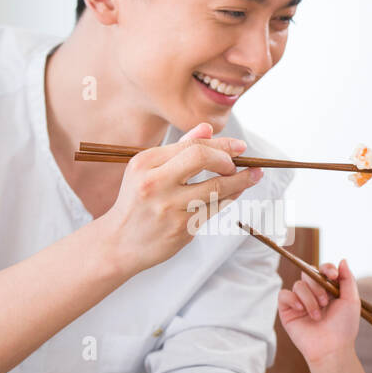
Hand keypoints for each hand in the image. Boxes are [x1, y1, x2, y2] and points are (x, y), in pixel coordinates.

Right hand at [97, 122, 262, 273]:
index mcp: (145, 163)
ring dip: (240, 181)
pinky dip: (228, 199)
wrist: (119, 243)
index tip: (240, 146)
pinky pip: (213, 209)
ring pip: (215, 188)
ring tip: (252, 176)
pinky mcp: (181, 229)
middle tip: (239, 164)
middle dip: (228, 159)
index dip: (221, 144)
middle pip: (202, 158)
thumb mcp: (147, 170)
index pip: (191, 144)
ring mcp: (168, 207)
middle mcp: (155, 183)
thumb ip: (177, 149)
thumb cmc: (137, 202)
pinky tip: (234, 193)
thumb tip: (207, 129)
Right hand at [277, 259, 361, 370]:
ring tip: (317, 315)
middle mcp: (313, 294)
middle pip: (308, 273)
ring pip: (298, 285)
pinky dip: (293, 299)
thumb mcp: (351, 300)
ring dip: (309, 298)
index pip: (323, 270)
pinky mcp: (288, 311)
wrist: (332, 349)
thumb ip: (348, 279)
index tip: (333, 275)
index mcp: (328, 290)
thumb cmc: (344, 328)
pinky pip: (284, 294)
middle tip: (325, 302)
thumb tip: (342, 260)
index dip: (327, 268)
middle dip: (318, 286)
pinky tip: (301, 310)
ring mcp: (299, 302)